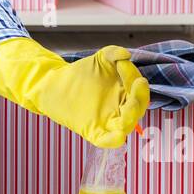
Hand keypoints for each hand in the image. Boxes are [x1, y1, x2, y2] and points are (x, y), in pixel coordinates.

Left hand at [0, 37, 148, 147]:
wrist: (54, 84)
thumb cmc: (79, 74)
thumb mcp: (99, 59)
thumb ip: (113, 53)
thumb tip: (126, 54)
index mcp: (124, 94)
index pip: (137, 89)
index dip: (133, 76)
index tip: (122, 63)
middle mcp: (120, 109)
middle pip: (137, 108)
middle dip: (140, 97)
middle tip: (139, 83)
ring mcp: (107, 122)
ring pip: (126, 125)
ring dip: (132, 117)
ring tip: (131, 106)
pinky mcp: (94, 131)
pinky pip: (107, 140)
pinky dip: (114, 140)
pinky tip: (119, 136)